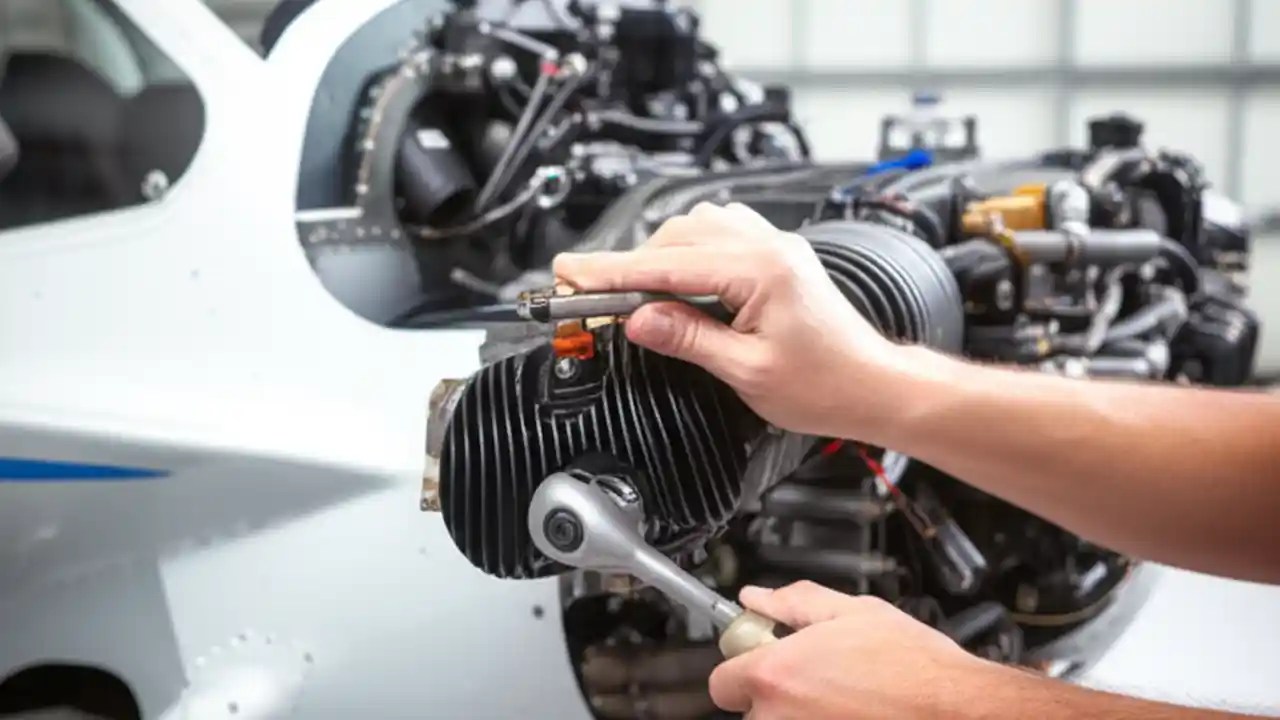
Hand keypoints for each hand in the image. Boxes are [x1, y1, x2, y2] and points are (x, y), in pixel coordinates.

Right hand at [553, 202, 905, 439]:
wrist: (872, 386)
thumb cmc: (825, 385)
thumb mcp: (747, 371)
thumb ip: (688, 338)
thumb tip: (638, 318)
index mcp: (761, 270)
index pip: (667, 264)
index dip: (612, 270)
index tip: (571, 272)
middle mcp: (768, 247)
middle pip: (677, 238)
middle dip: (629, 265)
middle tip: (590, 292)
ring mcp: (774, 248)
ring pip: (696, 230)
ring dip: (659, 255)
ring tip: (632, 293)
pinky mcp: (775, 258)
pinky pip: (720, 236)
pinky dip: (687, 252)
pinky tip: (675, 279)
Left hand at [707, 581, 989, 718]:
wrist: (956, 708)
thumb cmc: (913, 665)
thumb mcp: (853, 612)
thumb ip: (794, 603)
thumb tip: (757, 598)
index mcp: (776, 674)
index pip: (722, 682)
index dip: (742, 668)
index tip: (763, 659)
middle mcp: (779, 718)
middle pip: (751, 710)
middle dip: (778, 694)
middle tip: (818, 676)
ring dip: (799, 713)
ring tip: (844, 697)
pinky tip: (854, 711)